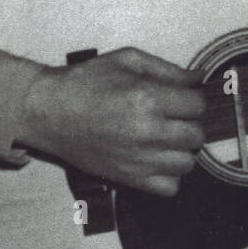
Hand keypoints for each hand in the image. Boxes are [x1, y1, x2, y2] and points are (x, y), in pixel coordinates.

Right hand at [17, 47, 205, 196]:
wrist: (47, 111)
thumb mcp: (127, 60)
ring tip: (164, 138)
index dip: (193, 99)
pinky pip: (170, 188)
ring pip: (188, 163)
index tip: (182, 98)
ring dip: (181, 150)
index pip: (198, 105)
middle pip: (197, 135)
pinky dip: (168, 176)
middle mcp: (147, 132)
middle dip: (189, 123)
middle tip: (173, 117)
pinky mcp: (128, 179)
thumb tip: (200, 78)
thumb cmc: (85, 83)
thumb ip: (168, 69)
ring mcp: (138, 159)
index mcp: (148, 98)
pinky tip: (156, 159)